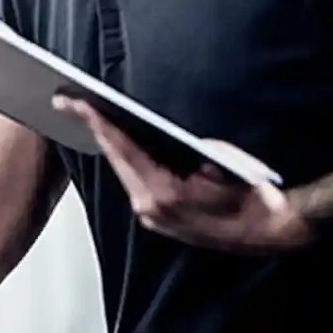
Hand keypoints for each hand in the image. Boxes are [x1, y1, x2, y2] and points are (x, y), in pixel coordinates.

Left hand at [53, 96, 313, 253]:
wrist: (266, 231)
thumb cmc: (251, 195)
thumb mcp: (221, 160)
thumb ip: (185, 146)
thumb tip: (156, 135)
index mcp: (162, 192)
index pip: (121, 148)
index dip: (96, 121)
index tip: (74, 102)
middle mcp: (149, 206)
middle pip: (113, 158)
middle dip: (91, 128)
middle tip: (66, 102)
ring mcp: (150, 215)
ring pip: (120, 170)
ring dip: (107, 143)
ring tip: (84, 115)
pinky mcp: (154, 218)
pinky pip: (132, 181)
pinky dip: (124, 160)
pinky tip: (115, 142)